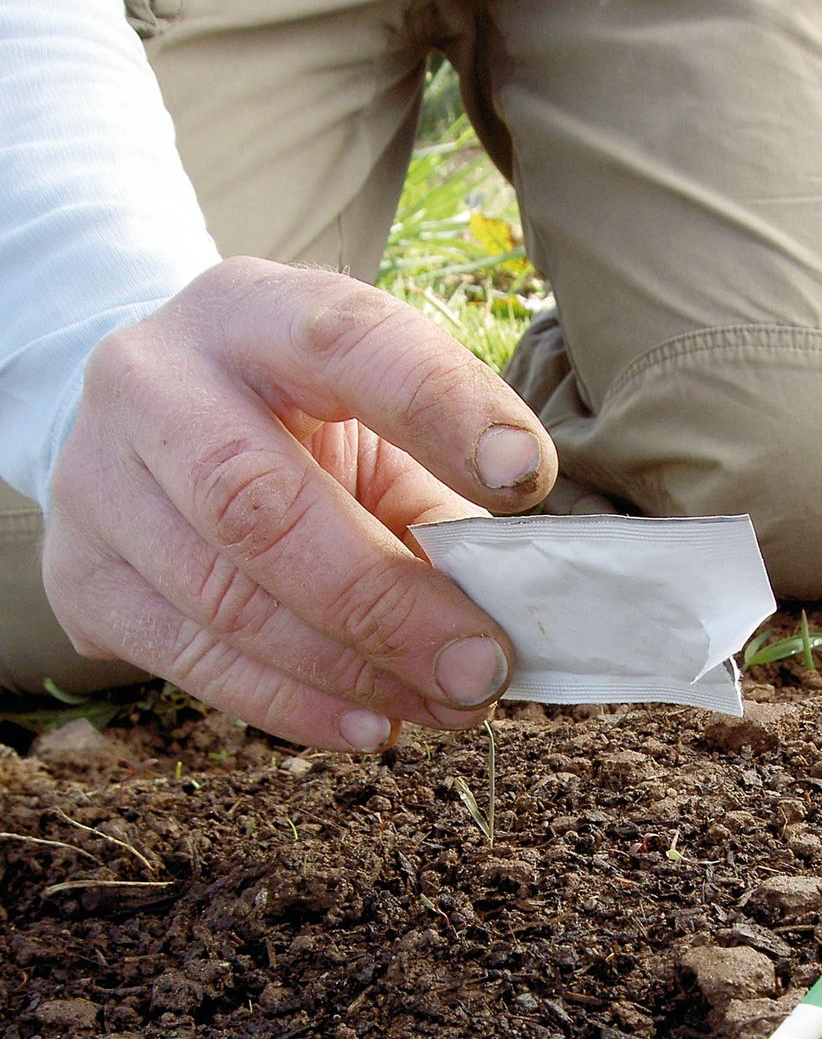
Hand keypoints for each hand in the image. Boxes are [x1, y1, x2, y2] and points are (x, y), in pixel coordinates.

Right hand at [43, 257, 556, 749]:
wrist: (153, 444)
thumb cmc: (299, 437)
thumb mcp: (372, 434)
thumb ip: (437, 503)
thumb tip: (507, 607)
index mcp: (251, 314)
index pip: (345, 340)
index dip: (439, 406)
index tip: (525, 476)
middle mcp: (151, 381)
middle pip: (260, 502)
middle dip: (387, 601)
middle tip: (483, 666)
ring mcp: (97, 481)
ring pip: (227, 600)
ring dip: (354, 673)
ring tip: (448, 704)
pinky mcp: (80, 577)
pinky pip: (193, 661)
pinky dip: (297, 706)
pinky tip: (372, 724)